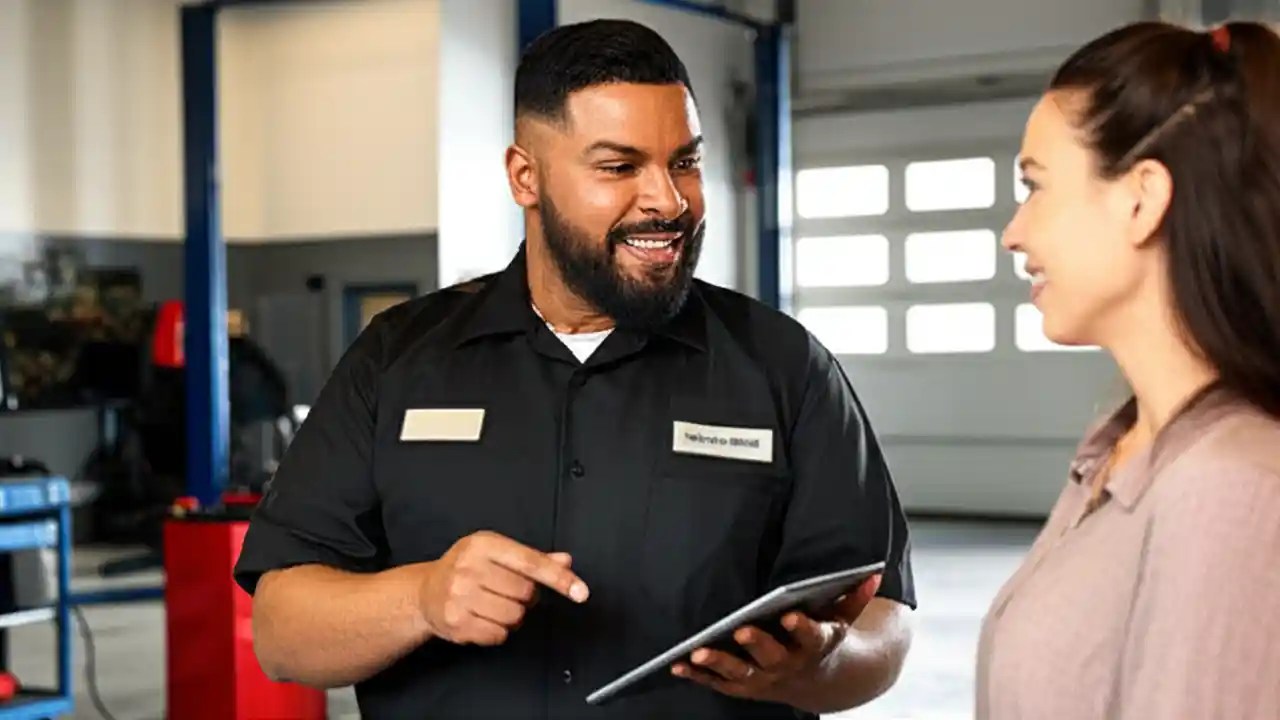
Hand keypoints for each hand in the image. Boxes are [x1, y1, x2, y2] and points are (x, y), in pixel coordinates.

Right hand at [419, 531, 588, 645]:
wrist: (425, 593)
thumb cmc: (466, 569)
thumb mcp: (496, 553)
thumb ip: (533, 558)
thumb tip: (565, 560)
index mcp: (483, 544)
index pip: (531, 562)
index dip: (559, 578)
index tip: (580, 592)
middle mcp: (469, 567)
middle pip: (526, 592)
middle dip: (526, 597)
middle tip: (509, 592)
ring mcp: (460, 596)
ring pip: (515, 616)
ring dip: (513, 616)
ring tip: (496, 606)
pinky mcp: (456, 622)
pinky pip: (498, 634)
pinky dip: (498, 631)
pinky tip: (484, 618)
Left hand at [671, 574, 881, 704]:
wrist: (817, 681)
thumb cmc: (823, 636)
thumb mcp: (842, 618)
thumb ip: (854, 595)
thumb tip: (874, 572)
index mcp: (814, 645)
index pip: (811, 635)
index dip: (802, 627)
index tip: (792, 614)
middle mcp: (789, 665)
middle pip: (771, 656)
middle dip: (756, 644)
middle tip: (740, 630)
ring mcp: (765, 679)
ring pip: (740, 674)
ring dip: (719, 664)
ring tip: (697, 651)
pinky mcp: (744, 687)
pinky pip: (719, 683)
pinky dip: (699, 675)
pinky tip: (678, 663)